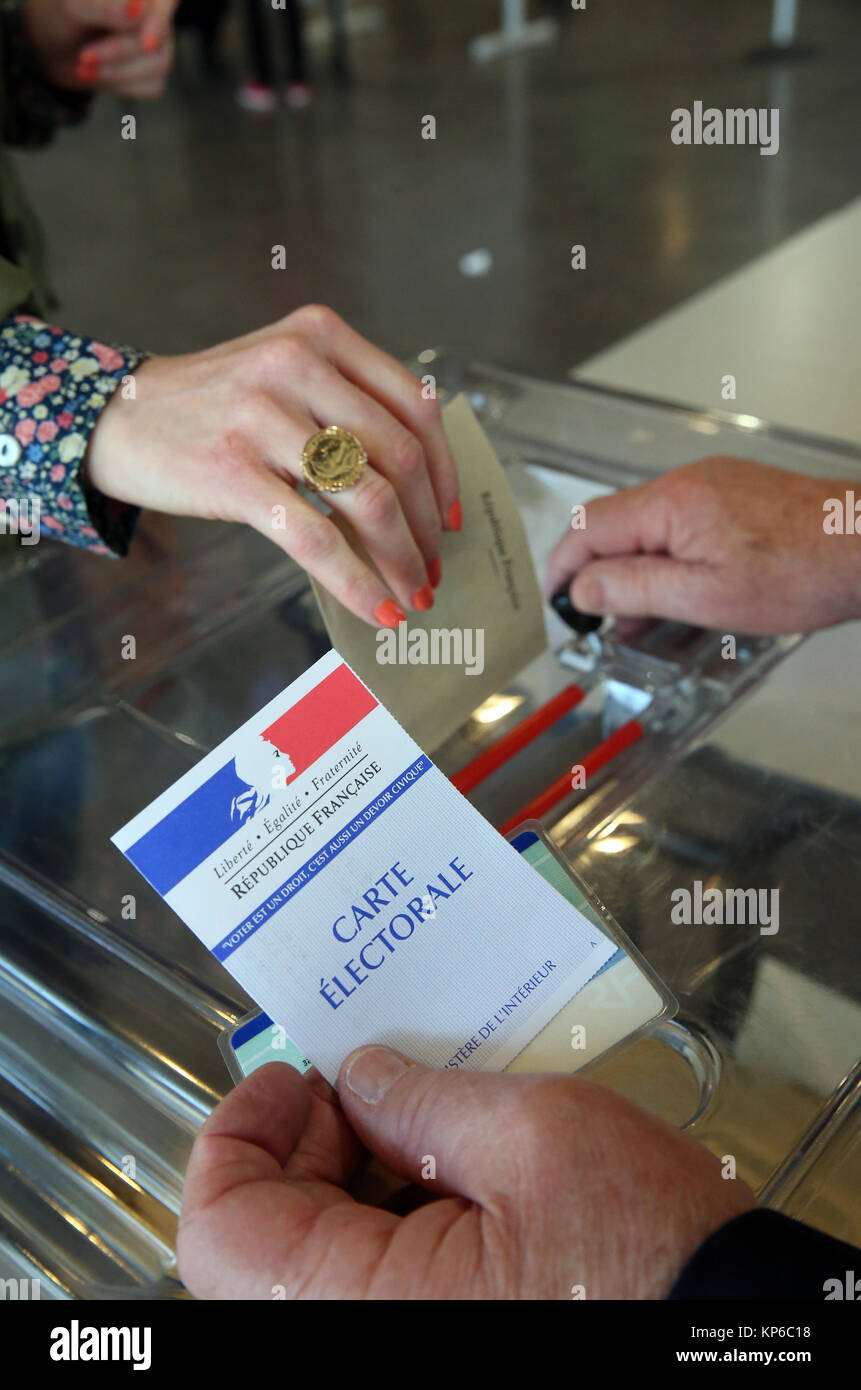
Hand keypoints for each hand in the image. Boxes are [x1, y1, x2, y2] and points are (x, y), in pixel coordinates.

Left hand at [24, 0, 176, 97]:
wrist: (51, 46)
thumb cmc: (60, 15)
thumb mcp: (73, 6)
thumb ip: (104, 5)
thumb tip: (137, 8)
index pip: (167, 0)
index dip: (158, 22)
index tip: (146, 43)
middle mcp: (154, 10)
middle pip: (160, 37)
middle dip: (119, 53)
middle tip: (85, 57)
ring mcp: (158, 40)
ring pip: (160, 63)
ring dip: (117, 71)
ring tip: (85, 65)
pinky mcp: (153, 69)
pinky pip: (154, 85)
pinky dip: (123, 85)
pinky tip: (101, 73)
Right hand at [85, 306, 459, 626]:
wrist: (118, 418)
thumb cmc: (211, 406)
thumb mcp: (282, 375)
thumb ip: (344, 407)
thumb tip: (415, 493)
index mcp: (321, 336)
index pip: (414, 405)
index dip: (445, 471)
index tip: (452, 518)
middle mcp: (297, 365)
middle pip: (399, 457)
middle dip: (427, 527)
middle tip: (432, 569)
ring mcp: (263, 416)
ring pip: (366, 498)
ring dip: (400, 559)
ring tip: (410, 594)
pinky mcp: (233, 471)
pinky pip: (315, 538)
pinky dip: (354, 581)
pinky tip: (373, 607)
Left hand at [177, 1046, 754, 1299]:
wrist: (734, 1324)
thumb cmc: (651, 1254)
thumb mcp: (536, 1135)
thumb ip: (424, 1098)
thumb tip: (358, 1079)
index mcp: (365, 1309)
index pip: (221, 1231)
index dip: (238, 1134)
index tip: (287, 1074)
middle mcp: (364, 1340)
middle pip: (261, 1245)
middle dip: (302, 1146)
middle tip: (359, 1083)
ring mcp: (399, 1343)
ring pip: (312, 1267)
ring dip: (343, 1181)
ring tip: (409, 1114)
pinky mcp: (437, 1340)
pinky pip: (372, 1285)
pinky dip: (384, 1219)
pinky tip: (438, 1168)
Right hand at [545, 456, 860, 634]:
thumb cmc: (802, 570)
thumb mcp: (704, 596)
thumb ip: (633, 589)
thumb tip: (582, 589)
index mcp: (671, 502)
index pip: (587, 528)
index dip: (562, 568)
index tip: (557, 602)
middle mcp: (686, 481)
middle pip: (613, 522)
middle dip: (596, 573)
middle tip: (597, 620)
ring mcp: (711, 483)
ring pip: (645, 524)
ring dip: (631, 569)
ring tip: (640, 619)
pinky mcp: (732, 492)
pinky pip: (677, 521)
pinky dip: (663, 556)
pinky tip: (677, 589)